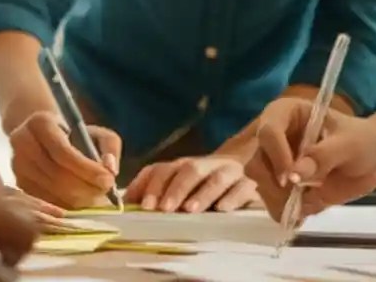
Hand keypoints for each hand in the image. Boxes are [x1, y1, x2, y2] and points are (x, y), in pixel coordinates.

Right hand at [8, 111, 119, 209]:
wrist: (42, 138)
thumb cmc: (74, 136)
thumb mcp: (96, 132)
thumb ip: (110, 146)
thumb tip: (110, 169)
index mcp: (40, 123)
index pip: (63, 152)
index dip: (87, 169)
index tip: (109, 180)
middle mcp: (22, 143)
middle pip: (57, 176)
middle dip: (86, 188)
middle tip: (106, 192)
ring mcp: (17, 167)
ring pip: (52, 193)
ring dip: (79, 200)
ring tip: (96, 197)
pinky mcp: (18, 185)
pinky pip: (46, 203)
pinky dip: (67, 207)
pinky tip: (80, 202)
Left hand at [125, 156, 258, 212]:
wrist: (245, 169)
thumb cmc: (204, 185)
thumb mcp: (179, 184)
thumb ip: (153, 189)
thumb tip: (124, 201)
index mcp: (184, 165)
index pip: (164, 169)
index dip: (153, 185)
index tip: (144, 205)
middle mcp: (205, 165)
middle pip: (189, 170)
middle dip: (175, 189)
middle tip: (164, 208)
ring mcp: (229, 172)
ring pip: (215, 179)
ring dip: (201, 194)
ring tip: (189, 209)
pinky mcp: (250, 184)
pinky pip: (243, 188)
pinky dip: (232, 198)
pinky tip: (222, 209)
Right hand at [246, 97, 375, 221]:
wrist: (374, 160)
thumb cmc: (362, 141)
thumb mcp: (349, 144)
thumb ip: (323, 156)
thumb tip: (295, 176)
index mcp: (287, 115)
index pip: (268, 132)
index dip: (276, 155)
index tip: (291, 178)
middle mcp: (275, 138)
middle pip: (256, 162)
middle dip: (275, 183)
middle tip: (301, 192)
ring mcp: (277, 165)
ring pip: (261, 186)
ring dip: (281, 200)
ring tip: (310, 201)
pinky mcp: (284, 188)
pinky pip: (273, 204)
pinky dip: (285, 213)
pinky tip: (303, 215)